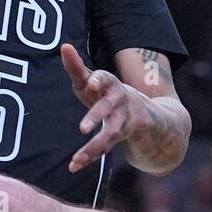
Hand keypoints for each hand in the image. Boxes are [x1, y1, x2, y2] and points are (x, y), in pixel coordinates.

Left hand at [60, 43, 153, 172]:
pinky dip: (90, 156)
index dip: (98, 81)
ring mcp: (126, 119)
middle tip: (82, 128)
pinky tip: (73, 165)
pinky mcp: (126, 135)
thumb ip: (76, 67)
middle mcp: (119, 99)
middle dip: (96, 116)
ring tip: (76, 158)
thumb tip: (64, 45)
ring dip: (94, 147)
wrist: (148, 115)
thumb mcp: (93, 80)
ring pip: (110, 134)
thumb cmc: (108, 93)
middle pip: (107, 108)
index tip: (92, 84)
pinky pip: (107, 147)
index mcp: (109, 82)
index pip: (104, 79)